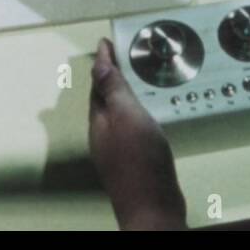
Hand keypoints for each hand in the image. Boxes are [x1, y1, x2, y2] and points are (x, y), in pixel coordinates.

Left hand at [88, 39, 186, 229]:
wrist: (151, 207)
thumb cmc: (140, 161)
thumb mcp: (128, 117)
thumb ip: (114, 92)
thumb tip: (97, 66)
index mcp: (99, 120)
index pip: (98, 82)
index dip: (103, 61)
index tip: (107, 42)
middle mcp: (103, 134)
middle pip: (103, 97)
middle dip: (109, 76)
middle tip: (120, 56)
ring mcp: (116, 149)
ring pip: (115, 112)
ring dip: (122, 93)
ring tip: (134, 78)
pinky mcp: (131, 160)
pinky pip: (129, 126)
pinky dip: (134, 111)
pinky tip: (147, 114)